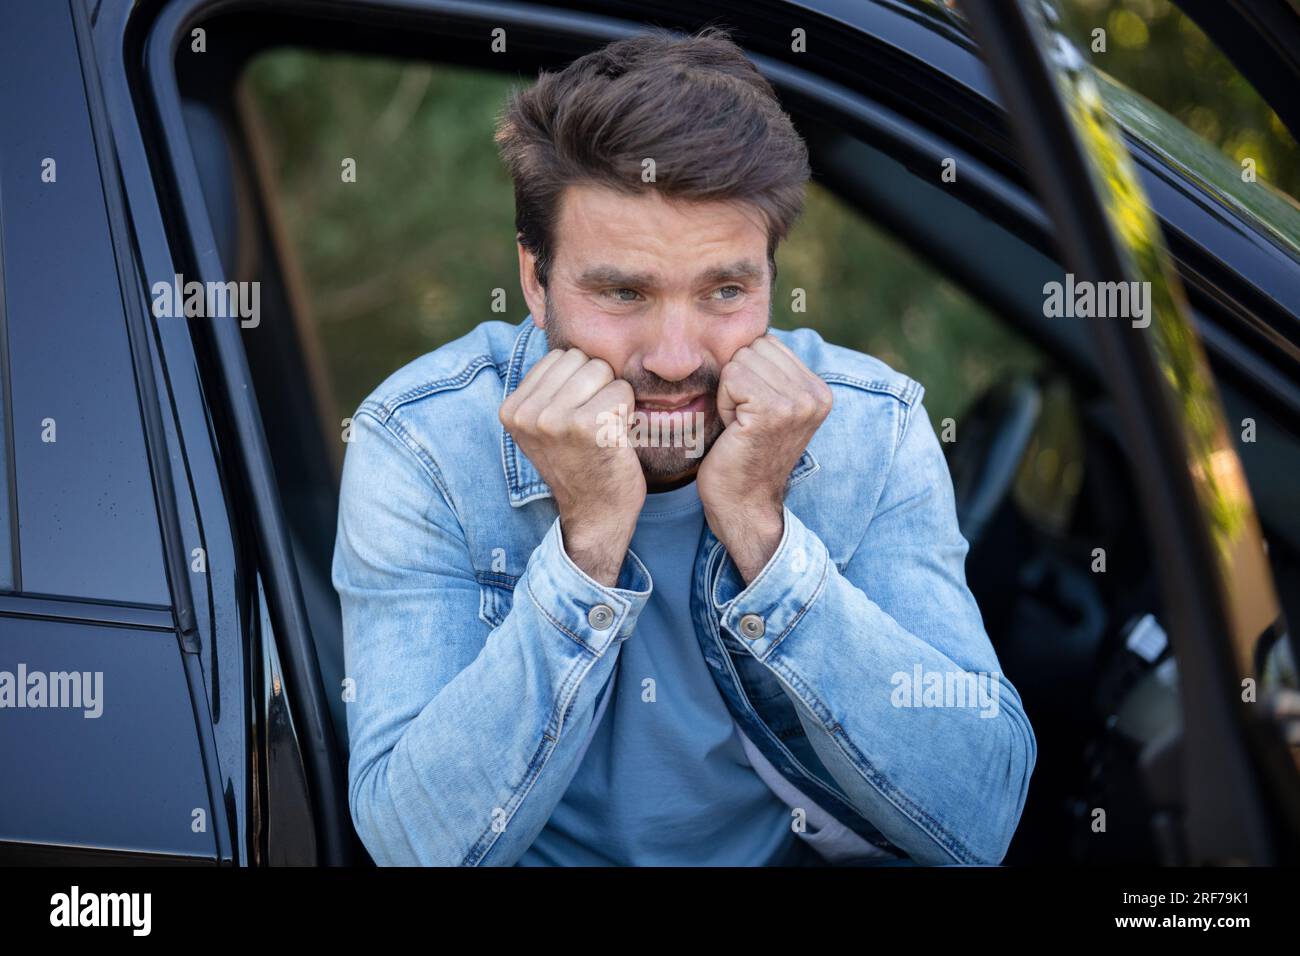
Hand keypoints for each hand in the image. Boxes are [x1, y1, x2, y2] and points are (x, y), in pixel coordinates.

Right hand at [499, 348, 645, 585]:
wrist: (596, 515)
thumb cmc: (580, 463)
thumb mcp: (545, 425)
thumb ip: (548, 387)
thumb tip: (557, 334)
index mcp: (512, 409)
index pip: (559, 356)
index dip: (579, 382)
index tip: (576, 417)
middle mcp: (527, 414)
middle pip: (581, 358)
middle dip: (597, 385)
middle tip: (594, 424)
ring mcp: (555, 420)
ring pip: (602, 370)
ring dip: (613, 397)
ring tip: (604, 428)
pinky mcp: (587, 427)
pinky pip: (622, 391)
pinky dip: (627, 411)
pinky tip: (617, 437)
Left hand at [697, 334, 831, 582]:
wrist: (744, 504)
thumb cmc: (744, 455)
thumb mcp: (769, 406)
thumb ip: (770, 372)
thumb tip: (752, 332)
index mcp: (819, 390)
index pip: (767, 344)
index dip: (747, 375)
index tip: (753, 414)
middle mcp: (816, 394)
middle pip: (753, 348)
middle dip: (737, 382)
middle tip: (745, 421)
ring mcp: (798, 402)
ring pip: (740, 362)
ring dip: (729, 394)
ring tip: (741, 426)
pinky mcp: (773, 411)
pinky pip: (731, 379)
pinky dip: (723, 403)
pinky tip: (735, 430)